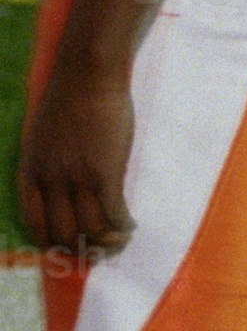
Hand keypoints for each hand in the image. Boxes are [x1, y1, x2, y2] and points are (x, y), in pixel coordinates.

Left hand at [15, 62, 133, 259]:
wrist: (87, 76)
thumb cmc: (68, 99)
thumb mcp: (41, 137)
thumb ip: (47, 163)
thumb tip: (60, 185)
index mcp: (30, 173)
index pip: (34, 223)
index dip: (50, 242)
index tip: (67, 247)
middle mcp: (50, 181)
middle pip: (63, 233)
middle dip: (81, 250)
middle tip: (98, 254)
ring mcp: (77, 178)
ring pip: (91, 229)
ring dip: (108, 242)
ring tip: (120, 240)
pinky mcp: (106, 172)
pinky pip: (114, 213)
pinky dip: (124, 225)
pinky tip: (131, 225)